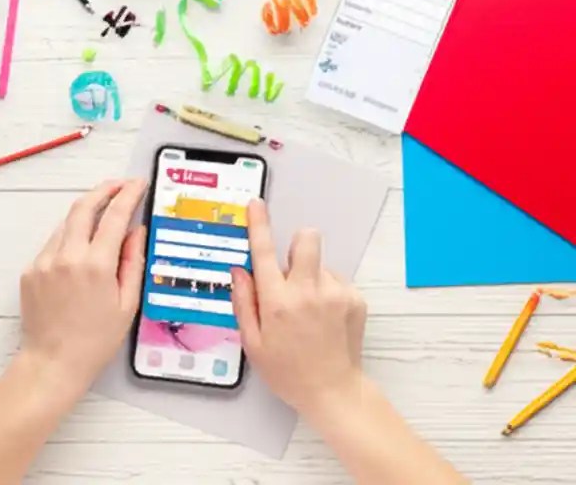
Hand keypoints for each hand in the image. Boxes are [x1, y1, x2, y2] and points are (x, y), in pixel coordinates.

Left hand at [17, 179, 148, 397]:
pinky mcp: (30, 270)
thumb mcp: (127, 304)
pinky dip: (68, 240)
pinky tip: (80, 253)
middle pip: (83, 207)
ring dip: (84, 215)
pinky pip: (52, 245)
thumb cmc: (95, 340)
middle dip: (103, 190)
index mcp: (96, 265)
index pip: (115, 216)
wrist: (53, 362)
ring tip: (102, 218)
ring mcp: (44, 262)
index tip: (137, 184)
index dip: (128, 194)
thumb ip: (133, 263)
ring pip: (66, 224)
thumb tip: (136, 231)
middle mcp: (67, 257)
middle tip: (118, 186)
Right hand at [231, 199, 367, 417]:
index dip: (259, 224)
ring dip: (310, 278)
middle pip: (306, 239)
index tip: (256, 205)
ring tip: (307, 312)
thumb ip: (243, 301)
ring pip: (319, 265)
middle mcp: (308, 292)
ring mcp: (336, 294)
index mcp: (278, 302)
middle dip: (296, 244)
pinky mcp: (355, 300)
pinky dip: (327, 292)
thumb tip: (240, 270)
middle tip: (289, 271)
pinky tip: (323, 318)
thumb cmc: (288, 371)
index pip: (264, 252)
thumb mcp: (253, 342)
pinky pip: (335, 280)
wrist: (333, 391)